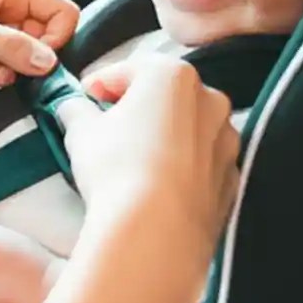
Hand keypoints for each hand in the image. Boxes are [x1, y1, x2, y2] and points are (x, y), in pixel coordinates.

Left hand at [0, 0, 80, 86]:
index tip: (33, 62)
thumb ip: (11, 46)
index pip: (63, 11)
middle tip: (6, 72)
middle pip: (46, 33)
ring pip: (25, 49)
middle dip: (30, 59)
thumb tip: (48, 62)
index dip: (55, 41)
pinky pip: (5, 57)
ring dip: (13, 68)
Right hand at [56, 55, 239, 252]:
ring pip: (187, 129)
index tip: (84, 99)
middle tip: (106, 130)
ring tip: (132, 162)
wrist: (155, 231)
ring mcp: (225, 140)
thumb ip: (75, 110)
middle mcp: (209, 100)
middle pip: (164, 96)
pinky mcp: (231, 178)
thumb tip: (72, 107)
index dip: (100, 85)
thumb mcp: (81, 132)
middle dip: (136, 108)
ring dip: (162, 137)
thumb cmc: (118, 169)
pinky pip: (200, 162)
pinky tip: (156, 186)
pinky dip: (181, 167)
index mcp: (173, 76)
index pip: (128, 71)